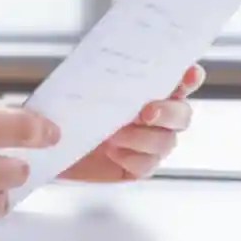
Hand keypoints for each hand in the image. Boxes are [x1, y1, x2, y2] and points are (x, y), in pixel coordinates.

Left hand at [61, 64, 205, 181]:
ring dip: (142, 138)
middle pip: (183, 115)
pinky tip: (112, 152)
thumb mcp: (76, 87)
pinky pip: (148, 165)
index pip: (181, 80)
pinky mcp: (138, 166)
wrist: (49, 143)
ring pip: (167, 142)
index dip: (190, 77)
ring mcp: (150, 142)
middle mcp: (157, 115)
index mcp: (149, 88)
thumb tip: (91, 88)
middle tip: (145, 112)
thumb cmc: (67, 107)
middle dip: (168, 112)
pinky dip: (132, 158)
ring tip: (114, 135)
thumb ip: (95, 80)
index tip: (190, 74)